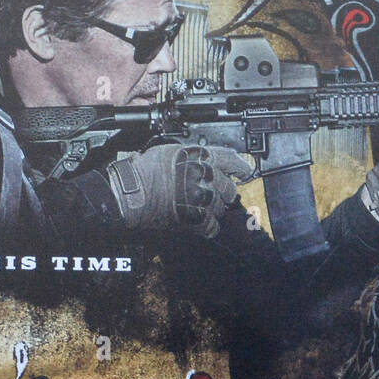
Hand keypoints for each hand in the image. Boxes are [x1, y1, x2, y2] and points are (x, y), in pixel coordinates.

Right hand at [104, 142, 256, 238]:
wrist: (132, 193)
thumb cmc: (145, 171)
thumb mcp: (172, 151)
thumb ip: (193, 156)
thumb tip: (207, 163)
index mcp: (200, 157)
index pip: (230, 159)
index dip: (240, 166)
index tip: (245, 170)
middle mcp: (205, 177)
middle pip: (229, 188)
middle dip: (224, 192)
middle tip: (214, 194)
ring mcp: (202, 200)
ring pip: (221, 208)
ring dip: (213, 209)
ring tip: (199, 207)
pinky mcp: (196, 219)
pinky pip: (212, 226)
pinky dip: (208, 226)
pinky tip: (200, 223)